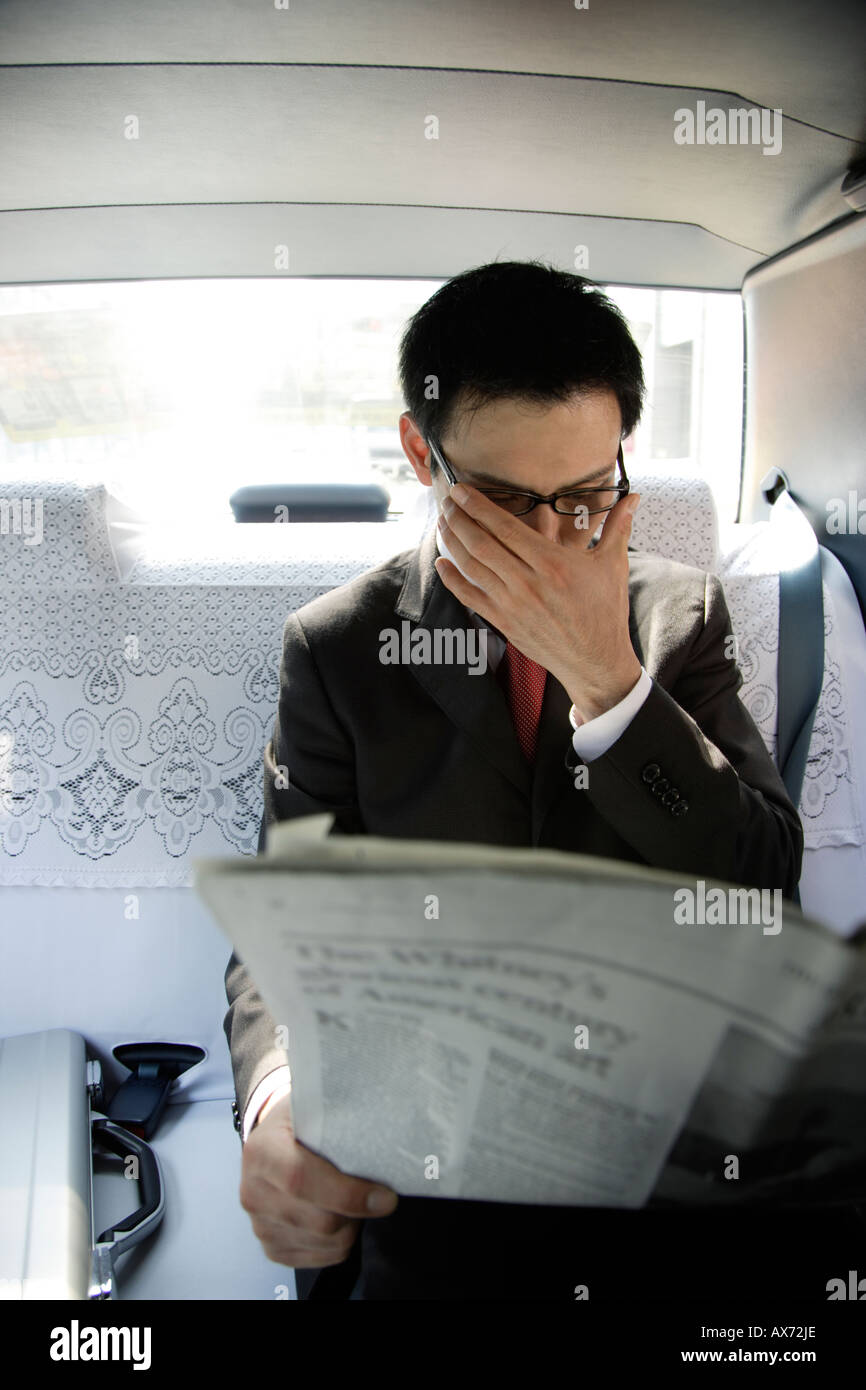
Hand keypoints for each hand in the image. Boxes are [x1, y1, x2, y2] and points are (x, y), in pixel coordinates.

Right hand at [240, 1092, 398, 1268]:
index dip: (347, 1193)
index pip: (300, 1179)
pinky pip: (322, 1258)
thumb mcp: (314, 1104)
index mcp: (262, 1151)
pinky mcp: (273, 1248)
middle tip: (376, 1192)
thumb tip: (386, 1125)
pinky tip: (339, 1214)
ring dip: (351, 1225)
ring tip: (352, 1197)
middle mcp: (254, 1192)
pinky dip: (340, 1241)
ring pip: (327, 1243)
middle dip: (358, 1211)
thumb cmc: (300, 1121)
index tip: (385, 1196)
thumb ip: (342, 1118)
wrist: (272, 1141)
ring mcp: (260, 1225)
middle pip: (320, 1221)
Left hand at [434, 484, 641, 721]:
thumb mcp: (613, 566)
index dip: (478, 507)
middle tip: (446, 502)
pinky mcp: (504, 623)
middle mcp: (528, 582)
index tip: (461, 491)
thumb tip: (634, 496)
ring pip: (471, 567)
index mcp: (553, 563)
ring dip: (452, 543)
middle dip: (459, 519)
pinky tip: (442, 563)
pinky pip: (470, 598)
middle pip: (481, 544)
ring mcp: (512, 604)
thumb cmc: (605, 611)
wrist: (595, 661)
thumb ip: (619, 526)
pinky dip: (452, 580)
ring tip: (442, 524)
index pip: (506, 527)